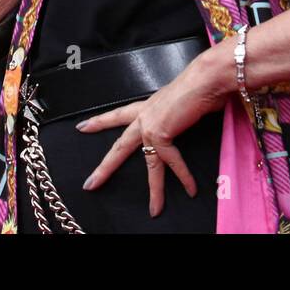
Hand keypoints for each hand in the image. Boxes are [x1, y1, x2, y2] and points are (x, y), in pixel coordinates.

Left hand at [76, 54, 229, 217]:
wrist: (206, 79)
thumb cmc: (199, 87)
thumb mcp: (182, 104)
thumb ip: (178, 115)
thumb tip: (185, 120)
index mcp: (148, 107)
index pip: (119, 114)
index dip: (101, 121)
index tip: (83, 126)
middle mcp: (145, 114)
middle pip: (120, 146)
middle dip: (105, 167)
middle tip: (90, 184)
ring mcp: (149, 124)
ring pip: (148, 163)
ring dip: (155, 189)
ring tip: (155, 210)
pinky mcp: (158, 132)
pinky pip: (170, 161)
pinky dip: (183, 176)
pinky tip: (191, 189)